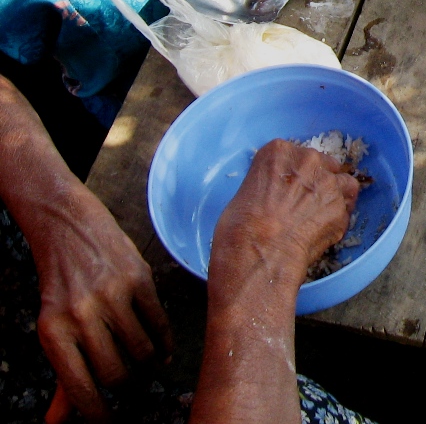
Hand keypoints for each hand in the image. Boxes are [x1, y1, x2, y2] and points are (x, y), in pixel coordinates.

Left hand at [27, 184, 171, 422]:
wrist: (69, 229)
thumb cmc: (60, 285)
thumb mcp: (53, 328)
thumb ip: (61, 376)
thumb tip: (57, 421)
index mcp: (53, 333)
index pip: (80, 389)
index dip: (97, 413)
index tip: (107, 421)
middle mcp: (81, 315)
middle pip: (116, 373)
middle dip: (124, 384)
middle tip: (126, 380)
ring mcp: (112, 296)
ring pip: (142, 351)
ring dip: (147, 363)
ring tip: (144, 361)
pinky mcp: (139, 279)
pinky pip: (159, 323)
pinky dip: (164, 342)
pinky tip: (161, 348)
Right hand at [209, 140, 359, 286]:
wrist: (259, 251)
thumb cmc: (241, 227)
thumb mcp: (246, 190)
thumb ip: (271, 182)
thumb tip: (278, 195)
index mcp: (280, 151)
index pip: (299, 155)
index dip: (298, 173)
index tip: (293, 187)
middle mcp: (309, 161)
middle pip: (325, 165)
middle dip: (319, 182)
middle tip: (307, 203)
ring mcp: (329, 183)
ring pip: (344, 183)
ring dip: (336, 196)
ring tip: (322, 215)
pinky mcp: (341, 207)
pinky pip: (346, 209)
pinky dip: (338, 218)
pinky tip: (323, 230)